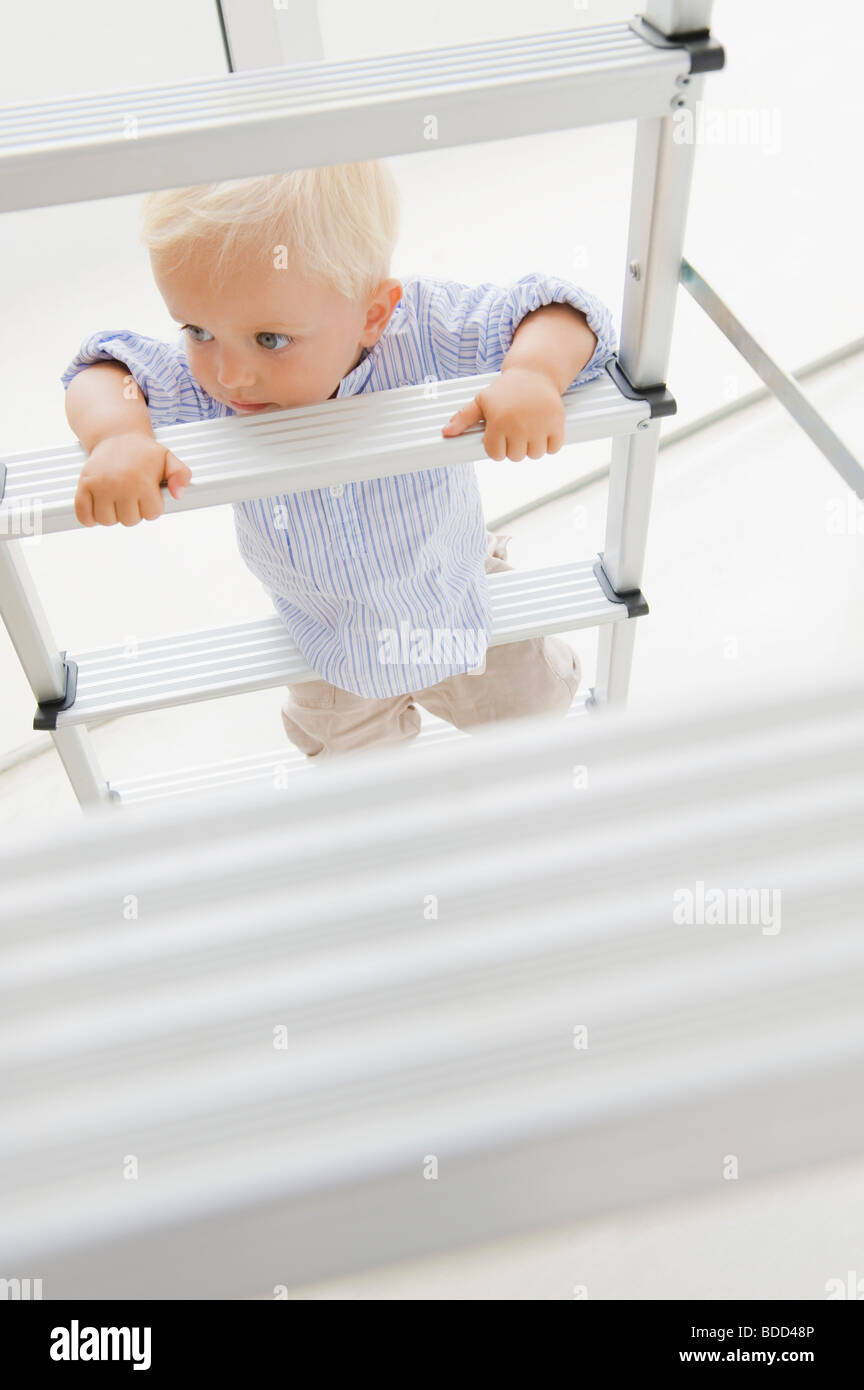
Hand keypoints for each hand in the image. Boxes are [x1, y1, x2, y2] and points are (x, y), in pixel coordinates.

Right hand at [74, 432, 191, 526]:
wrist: (116, 435)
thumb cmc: (142, 452)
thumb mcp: (168, 459)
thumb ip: (181, 475)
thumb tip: (178, 493)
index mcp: (142, 481)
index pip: (151, 514)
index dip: (152, 506)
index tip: (149, 494)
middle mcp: (120, 484)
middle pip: (129, 520)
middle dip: (134, 511)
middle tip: (133, 495)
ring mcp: (100, 485)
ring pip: (107, 521)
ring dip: (113, 514)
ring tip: (117, 500)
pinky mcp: (84, 485)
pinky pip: (83, 515)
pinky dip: (89, 518)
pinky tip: (98, 508)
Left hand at [441, 367, 565, 461]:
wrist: (534, 373)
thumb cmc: (505, 390)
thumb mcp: (482, 400)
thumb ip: (463, 418)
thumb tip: (446, 433)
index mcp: (498, 422)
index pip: (496, 455)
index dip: (497, 446)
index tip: (501, 434)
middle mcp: (519, 426)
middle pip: (515, 457)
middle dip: (514, 446)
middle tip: (516, 429)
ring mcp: (539, 426)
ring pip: (535, 455)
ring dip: (532, 446)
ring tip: (530, 430)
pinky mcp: (557, 424)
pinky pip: (554, 448)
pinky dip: (550, 444)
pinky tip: (544, 431)